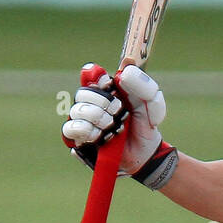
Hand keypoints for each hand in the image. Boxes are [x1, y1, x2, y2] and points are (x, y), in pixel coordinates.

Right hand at [62, 64, 174, 185]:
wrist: (145, 152)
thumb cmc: (145, 124)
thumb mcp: (152, 103)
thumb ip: (143, 84)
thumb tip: (125, 70)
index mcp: (106, 88)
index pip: (91, 73)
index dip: (99, 79)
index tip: (113, 87)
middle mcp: (91, 101)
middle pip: (82, 92)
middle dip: (103, 103)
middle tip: (120, 112)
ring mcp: (82, 119)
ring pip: (77, 110)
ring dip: (99, 119)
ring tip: (115, 127)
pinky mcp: (77, 138)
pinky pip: (70, 128)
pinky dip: (87, 131)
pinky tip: (101, 136)